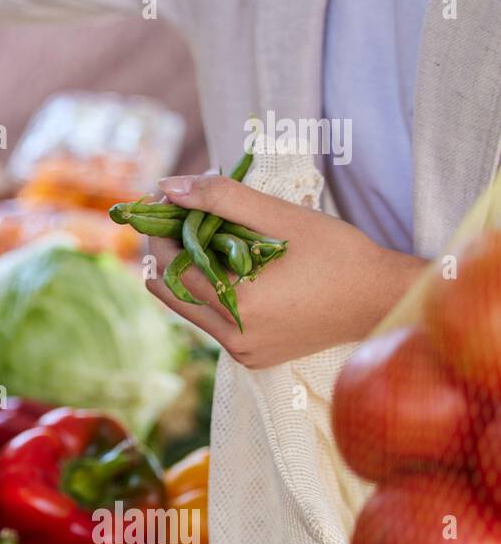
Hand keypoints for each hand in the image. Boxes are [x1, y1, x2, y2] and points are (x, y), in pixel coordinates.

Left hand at [146, 174, 426, 368]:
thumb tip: (167, 186)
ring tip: (206, 237)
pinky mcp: (253, 357)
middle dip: (168, 252)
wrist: (383, 299)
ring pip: (189, 309)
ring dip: (189, 272)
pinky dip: (212, 293)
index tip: (168, 203)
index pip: (169, 267)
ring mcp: (243, 352)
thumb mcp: (282, 217)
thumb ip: (222, 198)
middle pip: (171, 291)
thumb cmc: (339, 254)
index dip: (160, 231)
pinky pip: (214, 322)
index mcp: (239, 307)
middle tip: (180, 218)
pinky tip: (230, 266)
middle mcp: (235, 338)